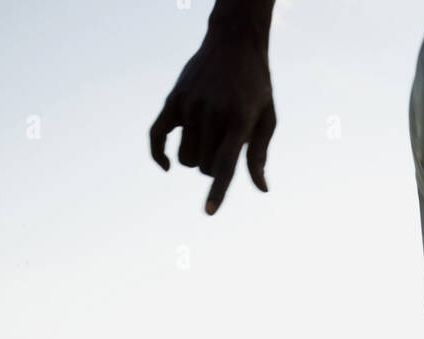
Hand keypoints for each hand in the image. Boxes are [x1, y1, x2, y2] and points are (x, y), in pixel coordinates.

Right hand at [149, 29, 275, 214]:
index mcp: (238, 120)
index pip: (225, 163)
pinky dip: (159, 155)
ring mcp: (189, 105)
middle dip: (214, 166)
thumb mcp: (267, 118)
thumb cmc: (255, 86)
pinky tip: (167, 167)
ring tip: (209, 138)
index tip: (209, 212)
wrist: (234, 42)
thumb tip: (262, 189)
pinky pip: (156, 136)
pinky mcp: (173, 100)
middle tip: (225, 144)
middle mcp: (211, 113)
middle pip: (204, 168)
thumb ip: (259, 154)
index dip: (218, 190)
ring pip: (185, 159)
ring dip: (196, 159)